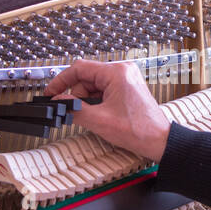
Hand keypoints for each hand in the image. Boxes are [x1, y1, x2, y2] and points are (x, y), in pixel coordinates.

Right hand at [45, 59, 172, 162]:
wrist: (159, 140)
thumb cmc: (139, 130)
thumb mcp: (99, 120)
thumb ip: (74, 108)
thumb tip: (59, 102)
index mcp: (117, 72)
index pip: (79, 69)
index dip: (61, 81)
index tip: (51, 92)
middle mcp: (123, 71)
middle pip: (86, 78)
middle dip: (79, 96)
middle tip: (77, 112)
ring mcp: (126, 78)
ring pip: (94, 85)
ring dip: (89, 101)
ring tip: (96, 116)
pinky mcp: (127, 86)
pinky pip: (103, 90)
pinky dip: (97, 102)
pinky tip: (102, 114)